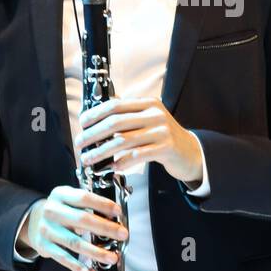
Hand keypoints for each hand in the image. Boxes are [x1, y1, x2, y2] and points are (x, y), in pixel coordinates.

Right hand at [18, 186, 128, 270]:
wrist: (34, 220)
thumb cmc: (61, 210)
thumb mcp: (70, 199)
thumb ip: (88, 205)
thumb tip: (114, 218)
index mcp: (60, 195)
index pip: (83, 198)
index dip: (102, 204)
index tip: (118, 212)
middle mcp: (52, 211)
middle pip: (82, 220)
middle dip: (105, 228)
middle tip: (122, 234)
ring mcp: (47, 229)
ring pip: (74, 242)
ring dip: (96, 252)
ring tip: (112, 257)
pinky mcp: (44, 246)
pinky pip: (63, 258)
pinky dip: (77, 266)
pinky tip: (90, 270)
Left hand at [75, 97, 203, 185]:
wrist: (190, 152)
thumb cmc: (162, 137)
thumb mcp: (147, 119)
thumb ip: (127, 114)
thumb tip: (98, 111)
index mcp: (148, 103)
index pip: (115, 105)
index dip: (95, 114)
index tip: (82, 124)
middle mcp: (155, 114)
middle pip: (116, 122)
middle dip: (93, 134)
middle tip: (80, 144)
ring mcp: (162, 131)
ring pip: (123, 140)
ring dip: (102, 151)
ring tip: (89, 159)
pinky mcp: (166, 148)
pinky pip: (137, 155)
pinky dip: (121, 162)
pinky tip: (111, 167)